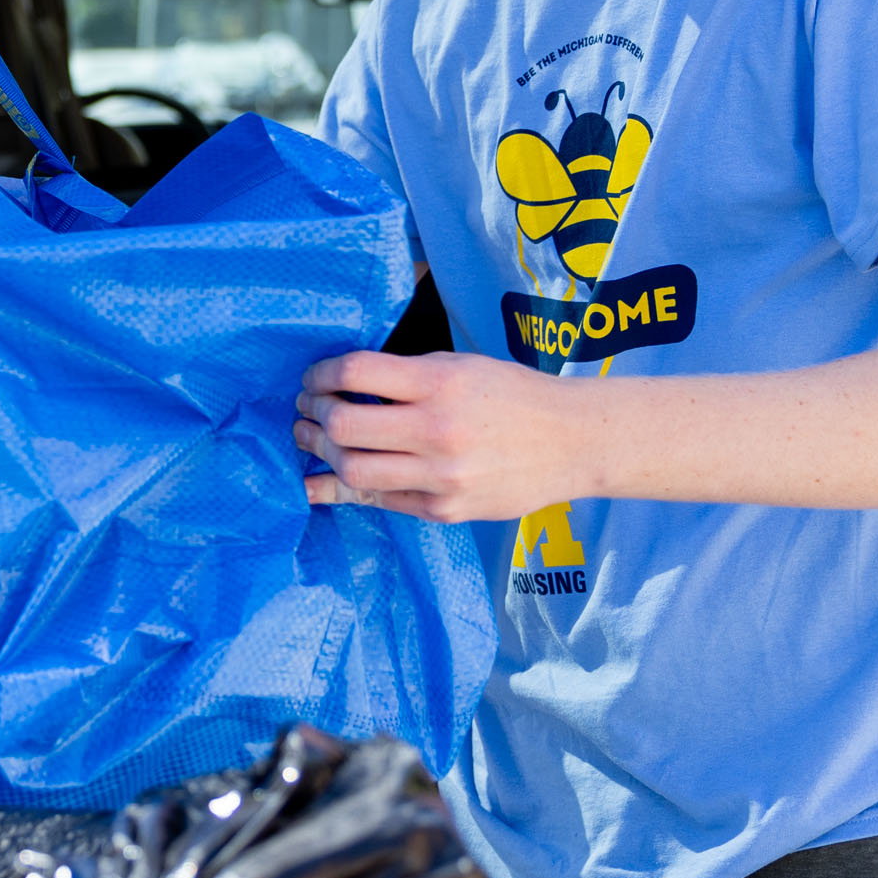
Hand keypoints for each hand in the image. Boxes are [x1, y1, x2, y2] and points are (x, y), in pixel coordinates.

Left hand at [293, 350, 595, 522]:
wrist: (572, 443)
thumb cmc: (512, 396)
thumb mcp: (460, 366)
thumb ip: (404, 376)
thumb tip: (342, 386)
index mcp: (441, 383)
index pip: (356, 373)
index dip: (321, 374)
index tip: (313, 378)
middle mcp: (438, 430)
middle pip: (344, 426)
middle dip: (312, 415)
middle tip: (304, 409)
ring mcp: (441, 476)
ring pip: (353, 470)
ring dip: (320, 452)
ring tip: (309, 439)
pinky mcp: (443, 510)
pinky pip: (379, 500)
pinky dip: (343, 489)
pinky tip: (322, 479)